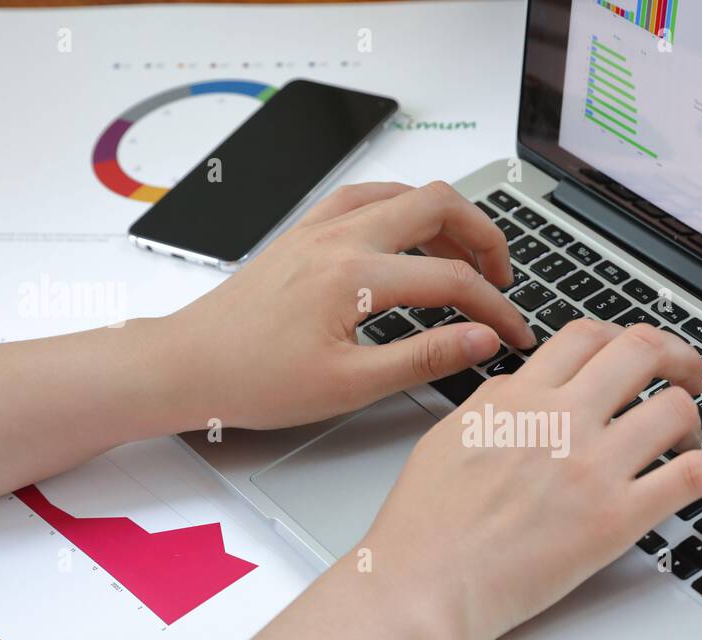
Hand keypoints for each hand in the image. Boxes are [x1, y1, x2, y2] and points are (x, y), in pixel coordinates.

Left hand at [165, 180, 533, 430]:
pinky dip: (402, 210)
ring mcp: (318, 229)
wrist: (186, 366)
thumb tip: (482, 340)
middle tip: (502, 280)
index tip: (515, 334)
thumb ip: (426, 358)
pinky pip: (365, 197)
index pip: (453, 280)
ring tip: (465, 260)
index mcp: (354, 276)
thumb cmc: (254, 381)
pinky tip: (408, 238)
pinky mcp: (303, 233)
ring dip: (445, 219)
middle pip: (439, 205)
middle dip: (486, 238)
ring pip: (404, 193)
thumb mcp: (350, 384)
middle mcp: (339, 238)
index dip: (497, 308)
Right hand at [357, 319, 701, 639]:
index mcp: (519, 397)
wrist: (426, 584)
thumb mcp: (448, 437)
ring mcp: (593, 466)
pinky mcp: (617, 518)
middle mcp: (562, 419)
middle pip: (640, 353)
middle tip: (682, 374)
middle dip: (673, 355)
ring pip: (673, 408)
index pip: (587, 336)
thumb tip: (524, 385)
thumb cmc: (425, 524)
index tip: (632, 353)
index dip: (621, 338)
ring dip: (693, 413)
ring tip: (691, 431)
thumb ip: (494, 403)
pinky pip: (692, 476)